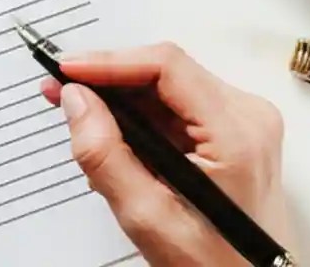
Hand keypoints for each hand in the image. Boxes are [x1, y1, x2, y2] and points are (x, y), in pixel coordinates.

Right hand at [40, 43, 290, 266]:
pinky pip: (177, 109)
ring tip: (79, 119)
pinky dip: (140, 118)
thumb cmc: (215, 265)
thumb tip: (78, 102)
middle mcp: (248, 117)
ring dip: (121, 100)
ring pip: (168, 89)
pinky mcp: (234, 133)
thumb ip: (106, 155)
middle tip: (61, 90)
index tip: (70, 69)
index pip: (167, 68)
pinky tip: (112, 137)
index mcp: (237, 134)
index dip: (111, 61)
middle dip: (108, 79)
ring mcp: (244, 123)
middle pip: (166, 73)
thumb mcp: (149, 217)